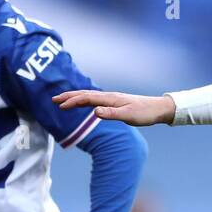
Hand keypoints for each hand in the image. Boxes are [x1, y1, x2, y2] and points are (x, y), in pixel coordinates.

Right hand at [53, 90, 174, 126]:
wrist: (158, 109)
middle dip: (69, 96)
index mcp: (110, 99)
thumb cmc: (144, 113)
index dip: (72, 101)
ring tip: (64, 101)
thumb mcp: (128, 116)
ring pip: (89, 96)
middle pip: (85, 94)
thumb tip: (94, 111)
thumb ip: (111, 114)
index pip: (87, 98)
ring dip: (75, 97)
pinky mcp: (115, 102)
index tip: (60, 106)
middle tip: (54, 100)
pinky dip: (85, 100)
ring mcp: (112, 99)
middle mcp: (109, 96)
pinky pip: (95, 100)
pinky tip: (83, 104)